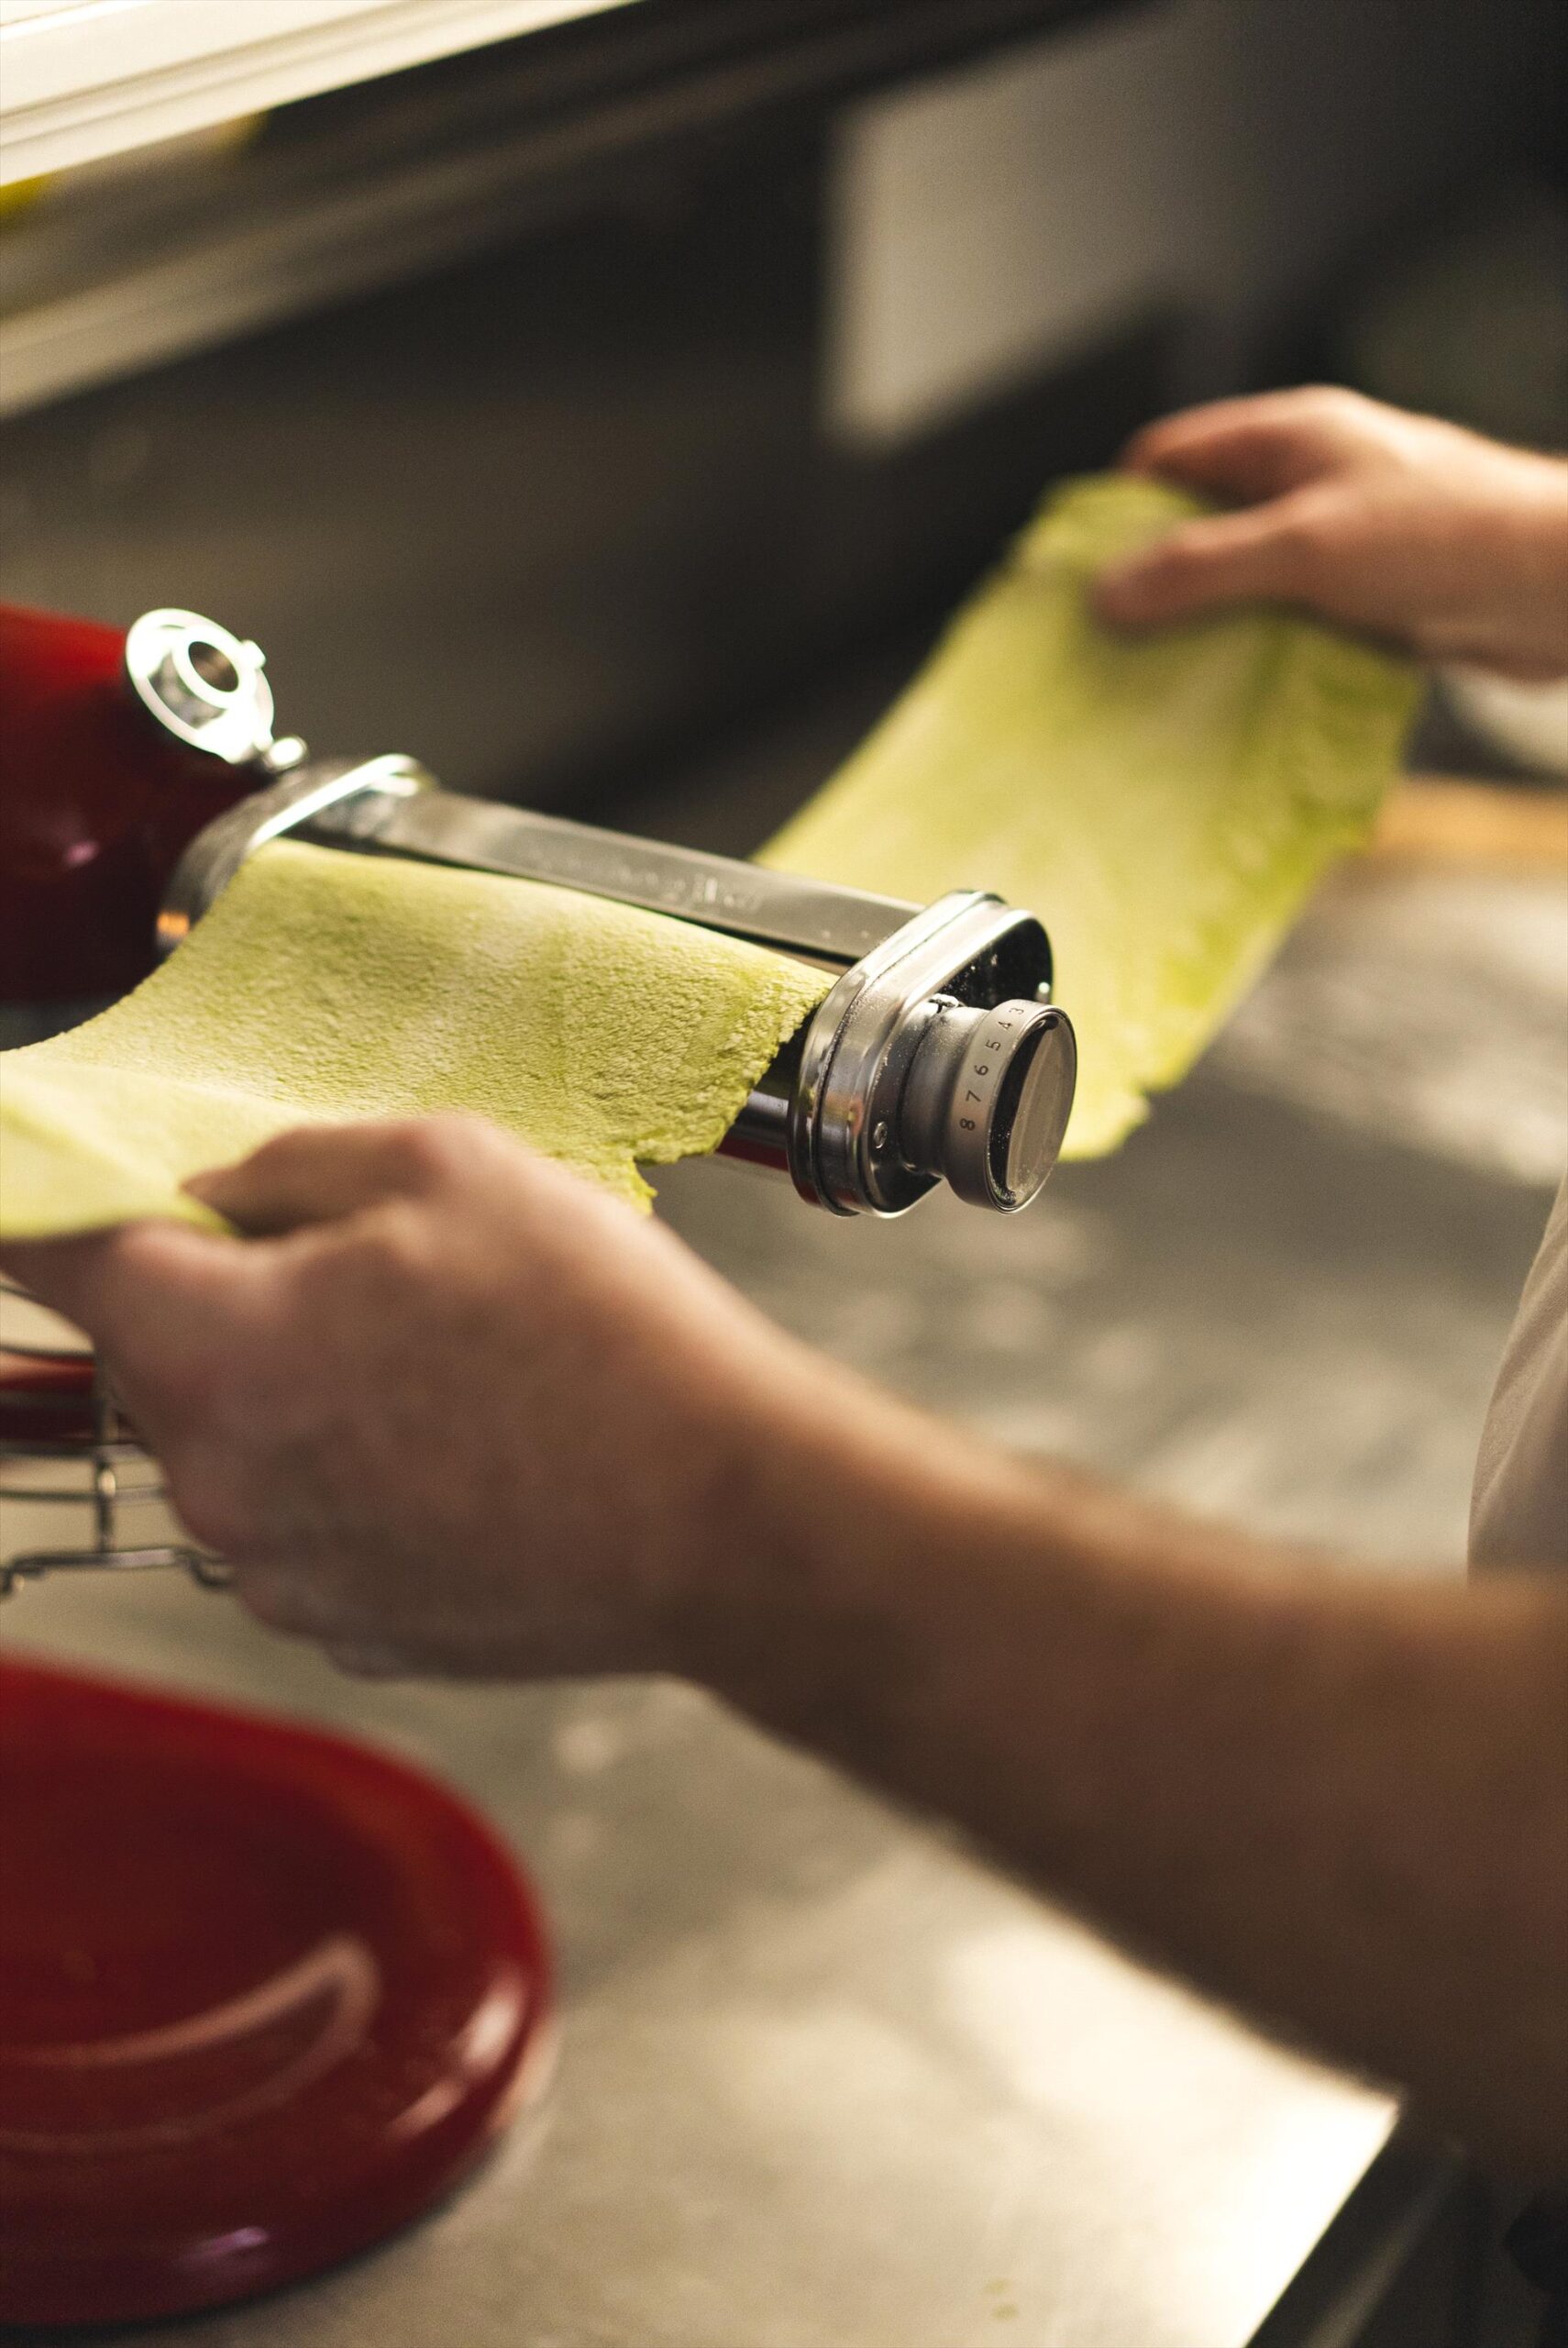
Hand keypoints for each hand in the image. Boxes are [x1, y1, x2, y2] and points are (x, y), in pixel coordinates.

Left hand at [1, 1119, 824, 1678]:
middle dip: (228, 1295)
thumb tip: (219, 1193)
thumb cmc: (608, 1341)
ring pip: (238, 1441)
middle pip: (159, 1356)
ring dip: (300, 1388)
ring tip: (448, 1366)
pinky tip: (465, 1446)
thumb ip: (293, 1162)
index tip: (37, 1191)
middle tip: (370, 1264)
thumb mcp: (455, 1168)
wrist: (727, 1519)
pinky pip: (304, 1520)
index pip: (61, 1263)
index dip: (42, 1209)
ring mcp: (283, 1577)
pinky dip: (350, 1475)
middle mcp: (221, 1486)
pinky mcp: (349, 1632)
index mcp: (223, 1353)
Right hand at [1093, 386, 1567, 679]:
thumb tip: (1106, 595)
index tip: (1071, 577)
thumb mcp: (1305, 548)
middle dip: (1150, 584)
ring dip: (1201, 635)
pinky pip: (1284, 634)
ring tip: (1148, 687)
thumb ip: (1202, 569)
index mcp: (1289, 439)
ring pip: (1239, 590)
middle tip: (1099, 646)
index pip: (1168, 458)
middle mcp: (1308, 486)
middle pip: (1197, 529)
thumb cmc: (1449, 540)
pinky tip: (1222, 707)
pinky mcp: (1364, 608)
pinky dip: (1252, 664)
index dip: (1113, 512)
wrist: (1561, 590)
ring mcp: (1336, 549)